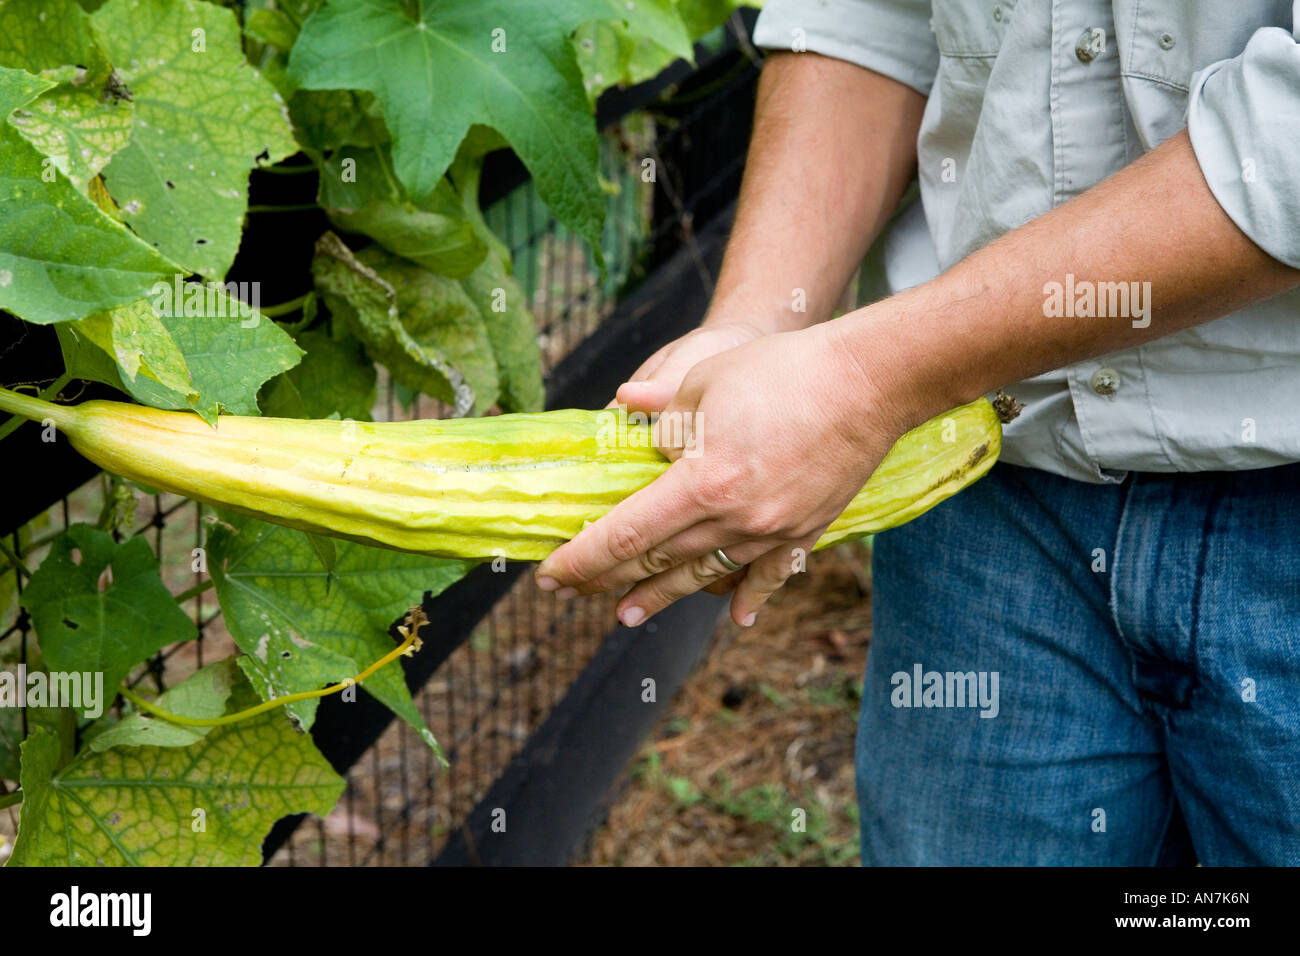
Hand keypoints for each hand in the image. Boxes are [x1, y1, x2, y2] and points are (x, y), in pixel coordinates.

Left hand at [535, 321, 908, 626]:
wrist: (869, 381)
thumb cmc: (783, 369)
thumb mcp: (705, 377)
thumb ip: (661, 409)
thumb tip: (634, 424)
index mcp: (703, 481)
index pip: (627, 534)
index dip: (583, 558)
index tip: (551, 574)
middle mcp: (735, 518)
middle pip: (659, 561)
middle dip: (609, 579)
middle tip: (574, 592)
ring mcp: (773, 531)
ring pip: (704, 574)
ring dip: (661, 596)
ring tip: (627, 613)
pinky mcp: (806, 531)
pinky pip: (770, 575)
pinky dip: (749, 597)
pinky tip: (736, 618)